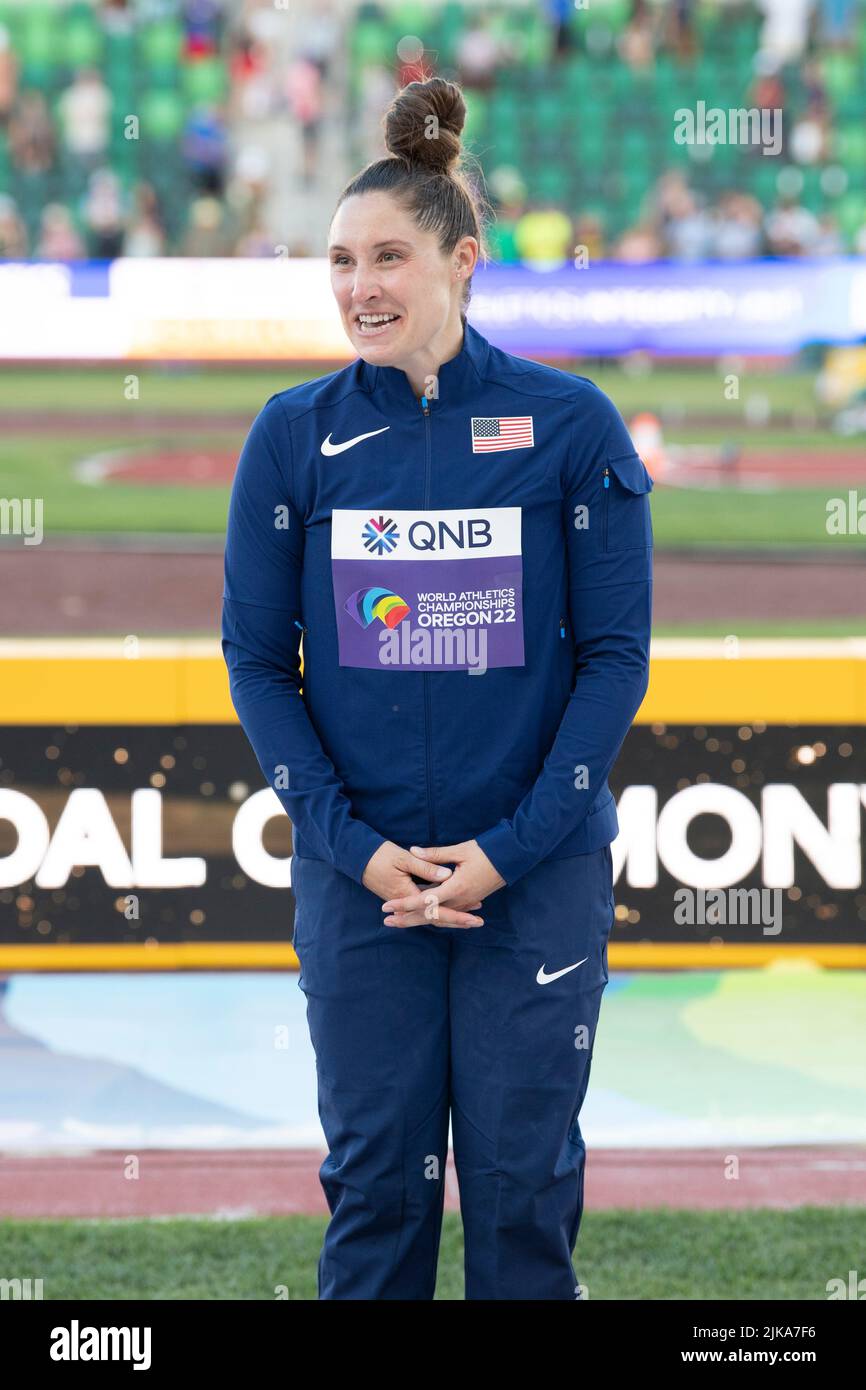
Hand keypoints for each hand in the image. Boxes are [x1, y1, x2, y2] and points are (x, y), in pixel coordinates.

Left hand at [380, 840, 505, 928]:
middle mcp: (460, 900)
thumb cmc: (486, 851)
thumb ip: (435, 854)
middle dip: (407, 919)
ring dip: (418, 919)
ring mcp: (466, 902)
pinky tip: (423, 915)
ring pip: (438, 916)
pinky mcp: (470, 901)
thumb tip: (413, 851)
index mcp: (456, 888)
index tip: (386, 906)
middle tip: (387, 922)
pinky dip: (433, 915)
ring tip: (400, 921)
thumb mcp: (460, 850)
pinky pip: (448, 912)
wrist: (512, 858)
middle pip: (429, 915)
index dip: (404, 904)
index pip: (424, 901)